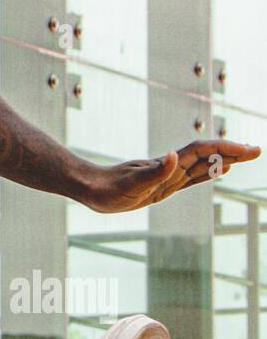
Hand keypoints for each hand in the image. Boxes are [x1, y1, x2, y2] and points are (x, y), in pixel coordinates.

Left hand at [81, 140, 260, 212]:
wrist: (89, 189)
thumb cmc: (106, 189)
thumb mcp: (129, 185)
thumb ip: (153, 172)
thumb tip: (174, 157)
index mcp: (167, 167)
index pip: (203, 153)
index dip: (225, 149)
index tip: (246, 150)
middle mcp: (170, 168)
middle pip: (208, 155)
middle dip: (233, 152)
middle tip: (258, 150)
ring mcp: (166, 175)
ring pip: (202, 164)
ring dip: (224, 159)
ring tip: (246, 156)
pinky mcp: (161, 184)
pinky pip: (191, 176)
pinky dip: (208, 171)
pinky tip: (218, 170)